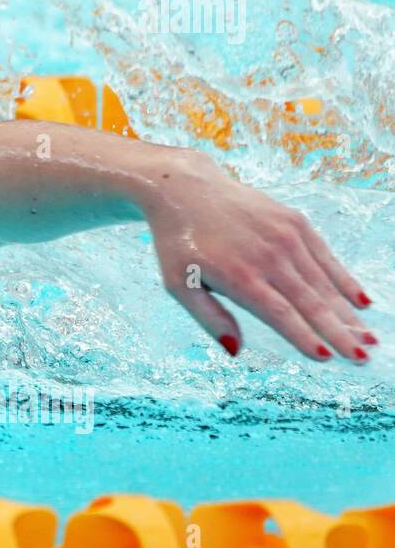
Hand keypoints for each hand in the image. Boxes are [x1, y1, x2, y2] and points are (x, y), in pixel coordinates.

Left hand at [141, 153, 374, 363]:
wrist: (186, 189)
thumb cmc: (179, 243)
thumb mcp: (178, 284)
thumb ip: (209, 318)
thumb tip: (236, 351)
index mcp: (239, 276)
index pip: (280, 314)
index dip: (303, 337)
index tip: (325, 358)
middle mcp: (267, 256)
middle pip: (309, 302)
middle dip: (338, 333)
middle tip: (362, 357)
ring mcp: (284, 235)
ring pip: (322, 282)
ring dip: (347, 311)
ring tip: (368, 338)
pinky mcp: (294, 221)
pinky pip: (325, 256)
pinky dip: (343, 279)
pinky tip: (361, 300)